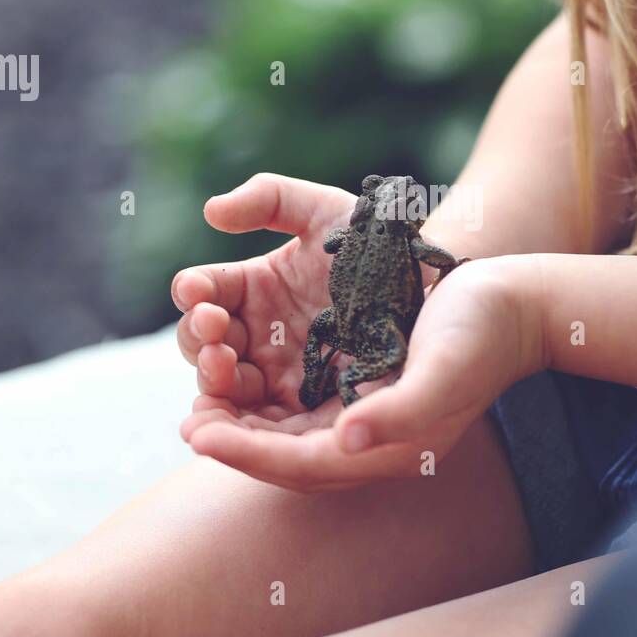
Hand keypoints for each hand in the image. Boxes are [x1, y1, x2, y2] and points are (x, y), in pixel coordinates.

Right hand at [171, 173, 356, 428]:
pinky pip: (265, 434)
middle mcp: (259, 337)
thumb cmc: (380, 249)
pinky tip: (221, 433)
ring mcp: (280, 379)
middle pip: (206, 348)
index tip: (199, 290)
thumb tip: (212, 212)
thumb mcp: (327, 212)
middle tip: (214, 330)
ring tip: (220, 371)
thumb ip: (271, 198)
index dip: (194, 293)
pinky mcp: (307, 417)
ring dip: (211, 389)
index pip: (206, 295)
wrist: (442, 293)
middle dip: (199, 341)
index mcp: (253, 290)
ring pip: (227, 395)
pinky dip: (238, 437)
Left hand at [182, 252, 545, 491]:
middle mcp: (369, 443)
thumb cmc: (481, 334)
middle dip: (234, 442)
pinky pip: (297, 409)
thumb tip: (345, 440)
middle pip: (284, 458)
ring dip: (243, 421)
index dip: (246, 453)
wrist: (508, 305)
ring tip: (202, 401)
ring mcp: (363, 419)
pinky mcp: (358, 391)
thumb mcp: (447, 368)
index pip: (300, 466)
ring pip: (285, 435)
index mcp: (389, 448)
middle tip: (188, 424)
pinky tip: (237, 374)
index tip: (199, 433)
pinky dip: (262, 398)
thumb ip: (402, 411)